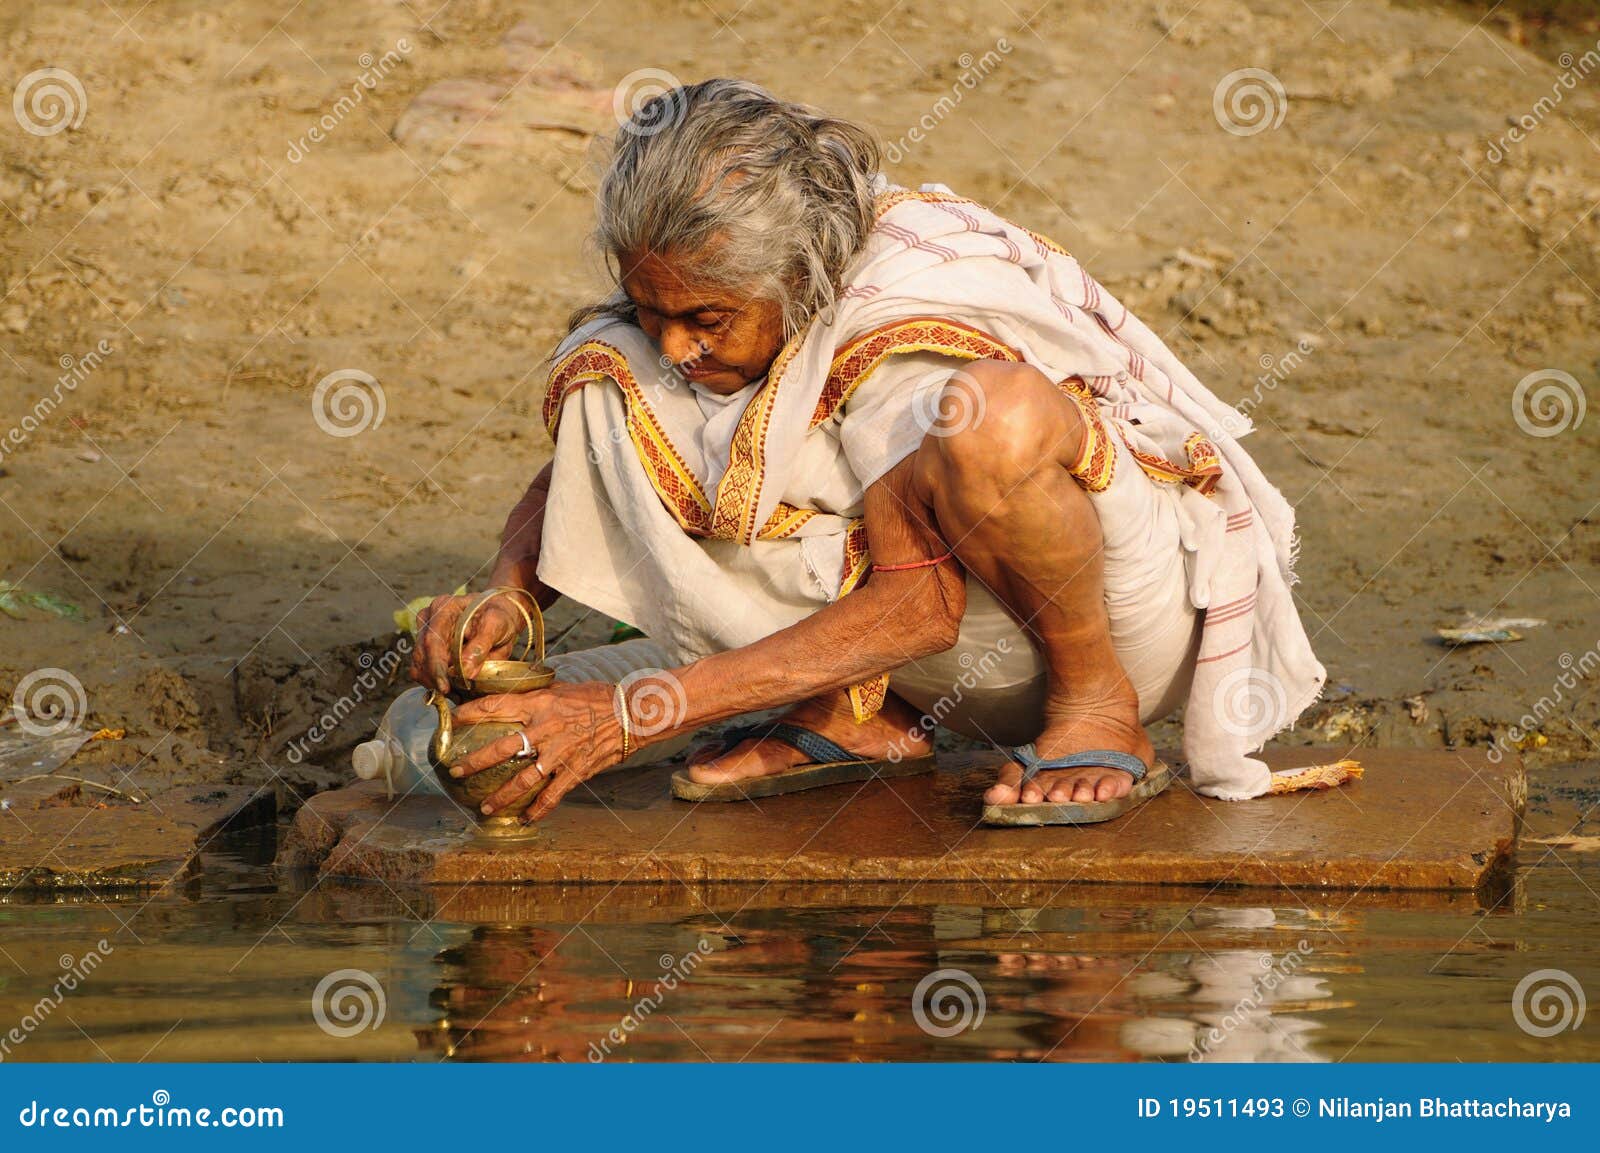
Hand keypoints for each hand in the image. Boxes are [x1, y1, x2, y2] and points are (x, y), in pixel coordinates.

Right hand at [408, 590, 528, 692]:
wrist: (498, 615)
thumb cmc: (499, 617)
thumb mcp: (497, 627)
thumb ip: (481, 646)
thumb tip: (465, 671)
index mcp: (444, 608)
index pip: (432, 640)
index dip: (436, 666)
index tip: (445, 687)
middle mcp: (429, 619)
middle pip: (421, 655)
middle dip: (435, 679)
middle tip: (456, 695)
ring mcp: (424, 633)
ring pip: (419, 665)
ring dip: (435, 683)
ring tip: (458, 693)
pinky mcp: (425, 647)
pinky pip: (423, 670)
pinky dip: (435, 682)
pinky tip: (453, 688)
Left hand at [449, 682, 623, 820]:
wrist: (632, 715)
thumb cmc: (598, 698)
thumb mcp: (563, 689)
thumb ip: (538, 697)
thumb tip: (515, 697)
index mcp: (541, 703)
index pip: (497, 706)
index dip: (472, 712)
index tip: (453, 719)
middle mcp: (547, 728)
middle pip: (502, 747)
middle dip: (475, 761)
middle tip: (456, 771)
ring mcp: (561, 752)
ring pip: (523, 779)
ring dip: (501, 795)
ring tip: (485, 807)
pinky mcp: (576, 770)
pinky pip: (553, 795)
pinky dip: (538, 809)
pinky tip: (526, 819)